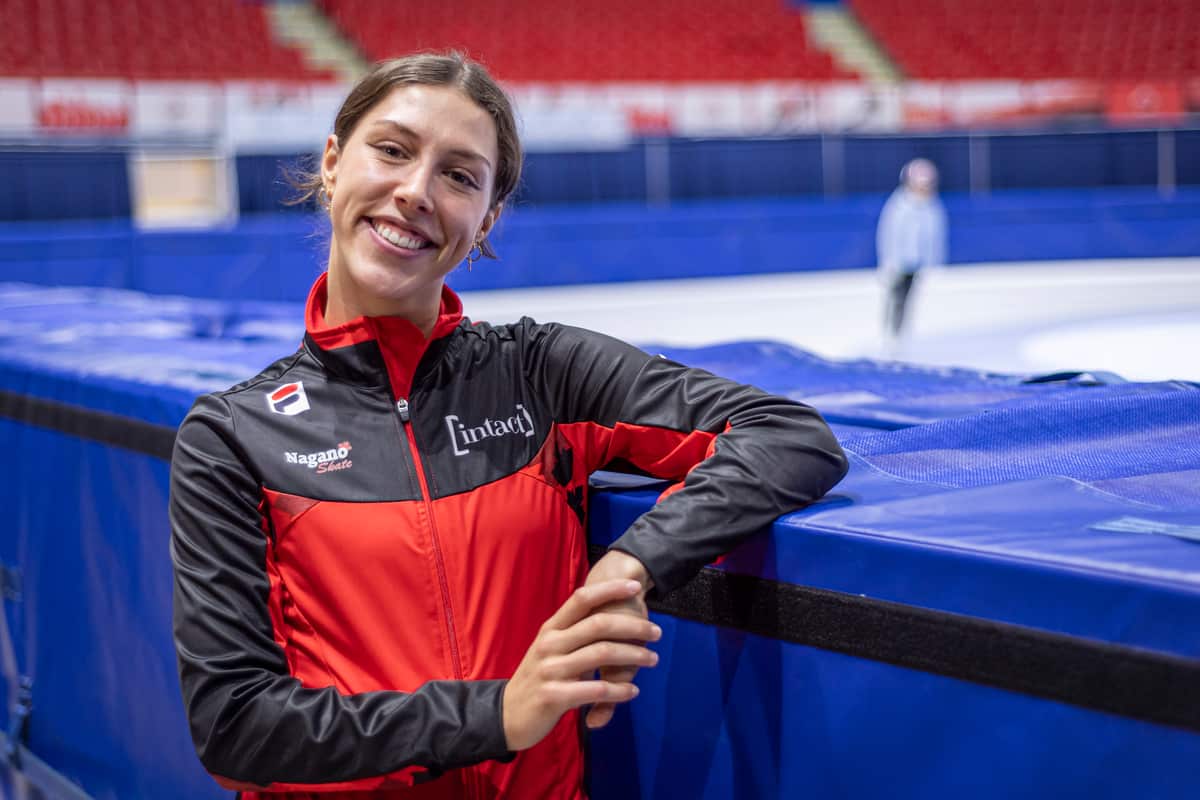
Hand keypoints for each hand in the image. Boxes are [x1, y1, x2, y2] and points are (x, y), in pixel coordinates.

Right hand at [503, 578, 660, 751]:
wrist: (507, 715)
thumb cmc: (537, 679)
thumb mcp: (549, 650)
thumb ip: (573, 634)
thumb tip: (608, 617)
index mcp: (551, 629)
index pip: (581, 599)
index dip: (610, 589)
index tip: (636, 588)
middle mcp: (550, 644)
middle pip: (599, 624)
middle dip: (633, 626)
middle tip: (657, 633)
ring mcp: (551, 670)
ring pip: (602, 654)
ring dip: (634, 656)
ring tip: (652, 660)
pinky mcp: (554, 696)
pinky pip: (596, 689)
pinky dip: (619, 690)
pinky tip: (632, 692)